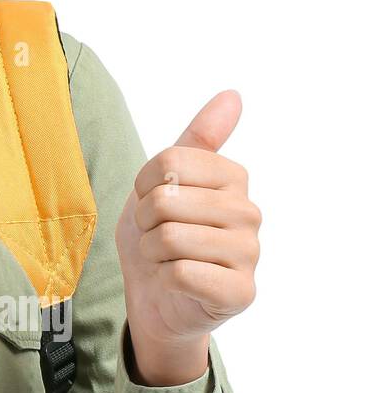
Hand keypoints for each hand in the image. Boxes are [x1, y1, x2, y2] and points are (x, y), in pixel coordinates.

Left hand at [115, 91, 260, 384]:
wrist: (155, 298)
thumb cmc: (157, 234)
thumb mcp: (164, 179)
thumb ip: (197, 139)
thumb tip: (233, 95)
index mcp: (232, 178)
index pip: (167, 161)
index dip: (143, 186)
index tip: (152, 204)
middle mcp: (248, 212)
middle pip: (165, 200)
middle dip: (143, 222)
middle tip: (155, 238)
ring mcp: (249, 253)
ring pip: (169, 236)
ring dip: (150, 252)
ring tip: (164, 260)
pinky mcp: (240, 291)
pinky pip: (182, 272)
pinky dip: (164, 279)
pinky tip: (176, 283)